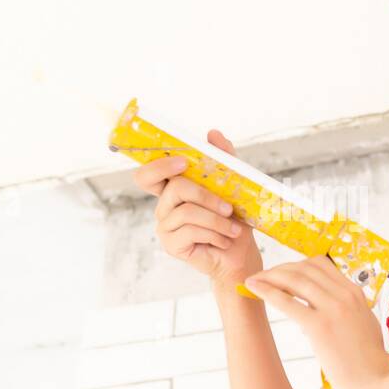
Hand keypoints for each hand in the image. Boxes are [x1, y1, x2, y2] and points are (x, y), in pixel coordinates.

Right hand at [132, 129, 262, 288]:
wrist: (240, 254)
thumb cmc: (234, 220)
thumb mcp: (234, 186)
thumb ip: (224, 160)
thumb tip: (213, 133)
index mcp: (173, 189)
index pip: (148, 174)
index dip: (159, 165)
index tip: (182, 162)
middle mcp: (164, 206)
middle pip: (174, 188)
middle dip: (206, 195)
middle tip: (228, 206)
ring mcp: (165, 227)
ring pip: (187, 212)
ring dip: (216, 220)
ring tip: (233, 229)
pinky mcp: (171, 245)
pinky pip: (190, 232)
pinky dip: (214, 234)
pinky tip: (224, 240)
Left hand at [243, 256, 388, 388]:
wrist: (378, 379)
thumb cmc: (370, 358)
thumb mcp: (363, 322)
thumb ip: (346, 309)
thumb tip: (322, 309)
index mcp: (354, 293)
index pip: (320, 264)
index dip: (296, 265)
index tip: (283, 272)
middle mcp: (344, 295)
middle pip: (305, 268)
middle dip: (280, 269)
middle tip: (264, 276)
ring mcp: (333, 309)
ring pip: (295, 280)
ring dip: (270, 276)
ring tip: (254, 280)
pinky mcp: (319, 326)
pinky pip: (288, 302)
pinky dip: (268, 292)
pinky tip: (255, 290)